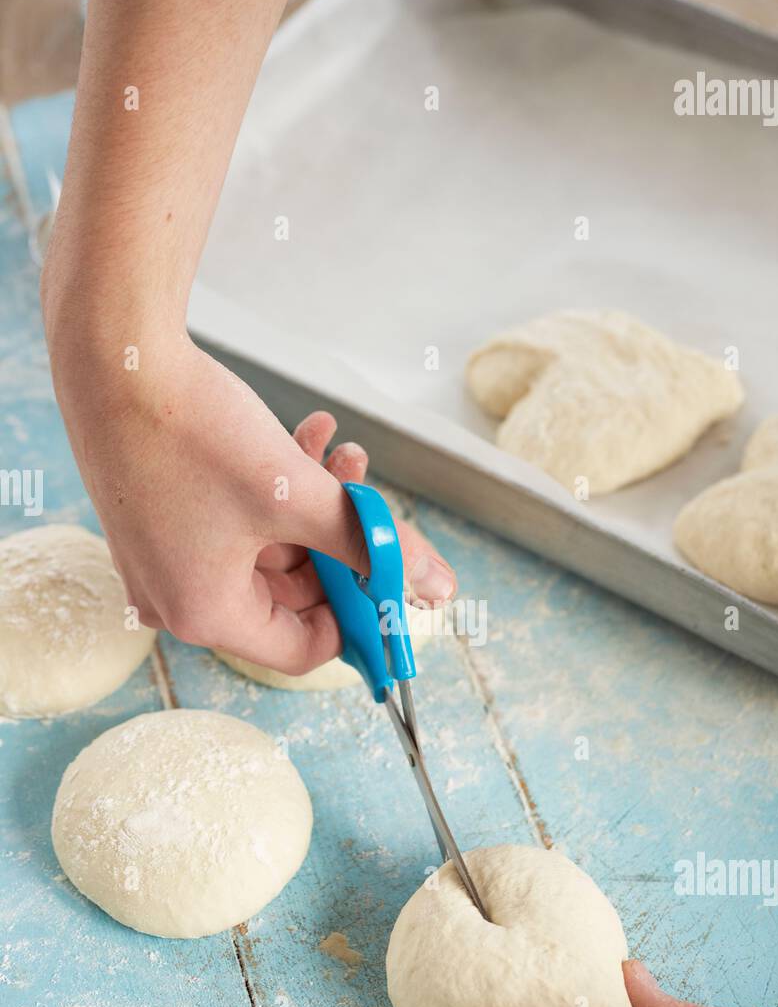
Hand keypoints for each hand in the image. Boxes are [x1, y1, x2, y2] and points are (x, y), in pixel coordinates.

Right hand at [48, 333, 454, 673]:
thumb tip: (435, 588)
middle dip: (340, 541)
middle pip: (294, 595)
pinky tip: (309, 435)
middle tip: (368, 490)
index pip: (306, 648)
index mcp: (206, 615)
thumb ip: (372, 544)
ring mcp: (166, 559)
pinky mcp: (163, 520)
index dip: (359, 613)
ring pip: (273, 548)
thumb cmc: (192, 433)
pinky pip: (240, 522)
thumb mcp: (299, 497)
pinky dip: (278, 488)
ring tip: (343, 454)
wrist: (113, 358)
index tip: (392, 572)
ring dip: (316, 504)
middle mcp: (178, 599)